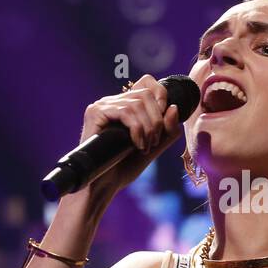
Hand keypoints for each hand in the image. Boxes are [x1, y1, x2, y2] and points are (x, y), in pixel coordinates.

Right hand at [78, 75, 183, 197]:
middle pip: (146, 93)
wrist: (104, 184)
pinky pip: (125, 112)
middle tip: (154, 142)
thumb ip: (167, 129)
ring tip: (146, 146)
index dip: (161, 95)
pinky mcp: (95, 113)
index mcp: (125, 105)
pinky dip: (137, 128)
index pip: (146, 82)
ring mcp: (103, 105)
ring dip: (149, 127)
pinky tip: (137, 144)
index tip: (164, 121)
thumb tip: (173, 108)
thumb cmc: (124, 167)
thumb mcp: (154, 146)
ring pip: (137, 103)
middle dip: (157, 119)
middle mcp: (113, 102)